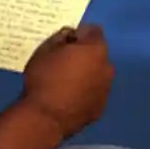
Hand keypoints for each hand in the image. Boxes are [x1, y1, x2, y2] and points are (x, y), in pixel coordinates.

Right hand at [19, 24, 113, 138]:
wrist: (44, 118)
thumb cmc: (43, 79)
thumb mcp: (44, 50)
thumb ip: (61, 37)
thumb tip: (69, 36)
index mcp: (95, 50)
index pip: (94, 30)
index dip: (79, 34)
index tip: (65, 42)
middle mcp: (107, 68)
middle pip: (97, 54)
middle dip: (84, 55)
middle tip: (63, 63)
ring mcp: (105, 90)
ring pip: (97, 75)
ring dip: (86, 74)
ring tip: (65, 83)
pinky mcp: (99, 108)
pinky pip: (94, 93)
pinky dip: (85, 92)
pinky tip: (68, 98)